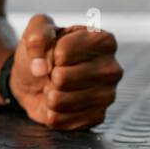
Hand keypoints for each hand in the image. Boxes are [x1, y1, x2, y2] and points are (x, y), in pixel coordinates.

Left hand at [10, 13, 122, 130]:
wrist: (37, 79)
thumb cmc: (43, 50)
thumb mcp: (37, 29)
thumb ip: (38, 36)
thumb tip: (40, 67)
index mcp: (104, 41)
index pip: (63, 52)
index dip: (48, 53)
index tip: (54, 53)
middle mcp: (112, 69)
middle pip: (62, 78)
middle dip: (49, 76)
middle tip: (54, 72)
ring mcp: (107, 96)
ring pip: (58, 100)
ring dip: (48, 94)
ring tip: (56, 86)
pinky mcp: (96, 118)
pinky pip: (58, 119)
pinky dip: (50, 111)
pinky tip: (60, 102)